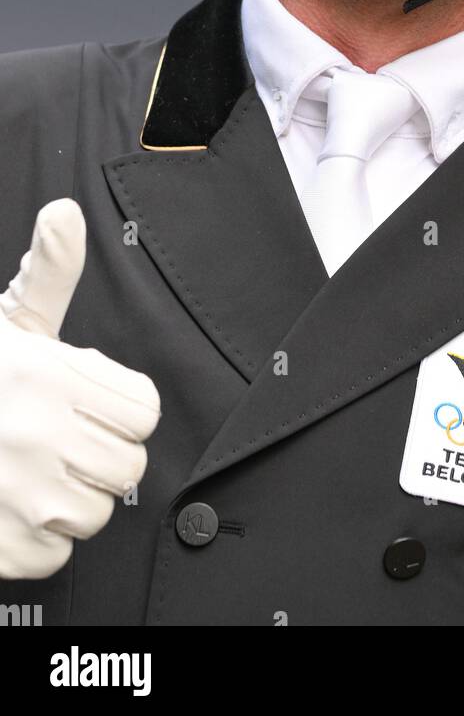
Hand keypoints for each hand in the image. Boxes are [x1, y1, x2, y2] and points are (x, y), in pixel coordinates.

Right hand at [0, 199, 160, 579]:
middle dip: (97, 453)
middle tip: (56, 439)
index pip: (143, 411)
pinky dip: (36, 542)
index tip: (87, 402)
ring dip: (68, 500)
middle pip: (127, 466)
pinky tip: (8, 507)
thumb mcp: (8, 323)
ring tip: (28, 471)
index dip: (118, 406)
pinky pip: (56, 557)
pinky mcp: (2, 548)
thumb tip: (65, 214)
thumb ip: (49, 273)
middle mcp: (35, 436)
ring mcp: (18, 498)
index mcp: (45, 375)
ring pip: (95, 515)